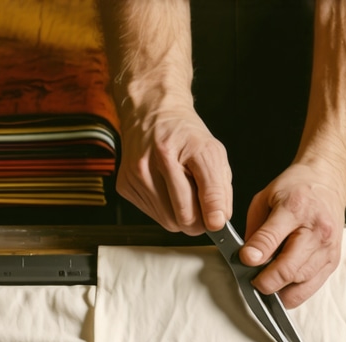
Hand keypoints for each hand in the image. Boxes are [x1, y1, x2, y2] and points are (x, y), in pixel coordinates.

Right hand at [116, 106, 231, 234]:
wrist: (151, 114)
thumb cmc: (185, 136)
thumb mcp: (213, 154)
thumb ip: (220, 190)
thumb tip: (217, 223)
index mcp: (186, 148)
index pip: (205, 196)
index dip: (214, 216)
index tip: (217, 222)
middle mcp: (157, 160)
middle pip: (184, 218)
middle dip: (198, 220)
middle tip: (201, 207)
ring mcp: (137, 175)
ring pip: (168, 222)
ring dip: (180, 216)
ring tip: (182, 192)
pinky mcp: (125, 186)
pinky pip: (153, 216)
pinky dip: (164, 210)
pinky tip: (165, 189)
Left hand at [239, 163, 345, 307]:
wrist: (328, 181)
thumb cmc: (295, 189)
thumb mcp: (266, 198)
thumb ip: (256, 229)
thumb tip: (246, 259)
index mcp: (295, 209)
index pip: (272, 238)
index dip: (255, 253)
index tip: (244, 260)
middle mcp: (316, 231)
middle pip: (289, 269)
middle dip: (265, 281)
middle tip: (251, 281)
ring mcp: (328, 249)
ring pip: (300, 284)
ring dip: (279, 291)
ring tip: (265, 284)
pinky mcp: (333, 261)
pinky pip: (311, 289)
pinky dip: (293, 294)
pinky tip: (281, 288)